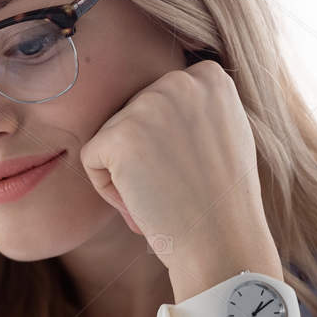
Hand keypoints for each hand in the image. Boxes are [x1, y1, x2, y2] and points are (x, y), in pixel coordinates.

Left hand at [78, 58, 269, 274]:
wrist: (220, 239)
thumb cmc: (221, 199)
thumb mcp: (224, 131)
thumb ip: (196, 106)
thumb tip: (162, 97)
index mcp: (208, 77)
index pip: (158, 100)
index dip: (166, 142)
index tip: (192, 166)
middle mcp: (179, 81)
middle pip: (130, 116)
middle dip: (143, 156)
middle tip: (177, 184)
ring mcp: (149, 105)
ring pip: (110, 138)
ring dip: (126, 174)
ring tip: (164, 194)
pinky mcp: (120, 136)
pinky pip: (91, 160)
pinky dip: (109, 189)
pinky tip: (144, 200)